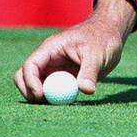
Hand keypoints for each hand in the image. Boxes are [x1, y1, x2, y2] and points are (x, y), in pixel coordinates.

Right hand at [14, 0, 136, 102]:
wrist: (111, 34)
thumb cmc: (103, 38)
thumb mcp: (97, 53)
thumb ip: (90, 72)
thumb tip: (85, 90)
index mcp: (52, 48)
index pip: (31, 65)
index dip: (31, 82)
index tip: (41, 96)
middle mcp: (49, 59)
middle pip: (24, 76)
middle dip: (28, 91)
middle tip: (44, 103)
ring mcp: (54, 69)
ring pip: (36, 85)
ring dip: (40, 97)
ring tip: (58, 103)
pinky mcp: (62, 77)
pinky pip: (50, 90)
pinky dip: (52, 99)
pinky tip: (66, 102)